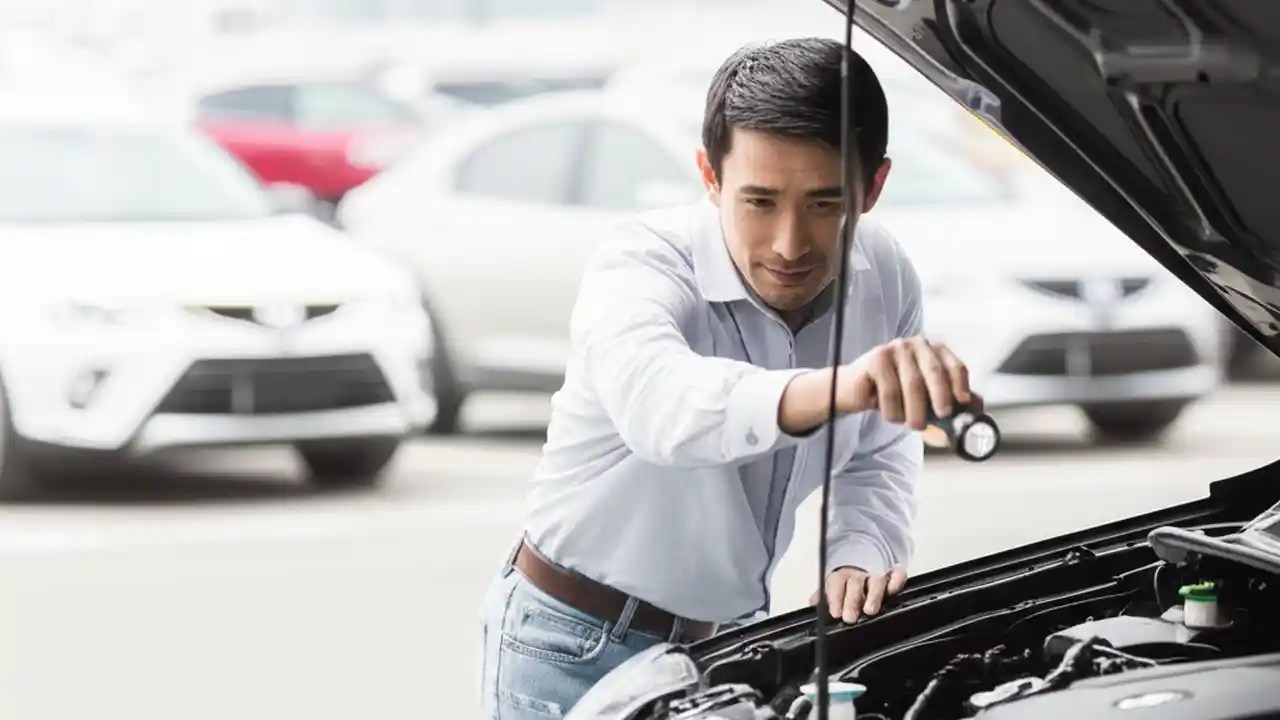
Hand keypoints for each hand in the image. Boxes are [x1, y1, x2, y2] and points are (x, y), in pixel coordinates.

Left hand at [809, 566, 908, 623]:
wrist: (866, 556)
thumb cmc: (848, 579)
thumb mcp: (834, 585)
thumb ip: (825, 594)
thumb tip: (813, 602)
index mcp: (842, 575)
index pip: (837, 583)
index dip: (835, 597)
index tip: (835, 612)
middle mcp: (860, 573)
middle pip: (856, 583)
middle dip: (852, 600)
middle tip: (849, 617)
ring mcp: (878, 574)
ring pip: (876, 581)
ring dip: (873, 595)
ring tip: (869, 611)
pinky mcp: (894, 575)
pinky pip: (898, 574)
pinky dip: (897, 581)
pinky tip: (892, 590)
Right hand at [837, 338, 978, 429]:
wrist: (856, 389)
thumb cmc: (894, 392)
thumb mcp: (925, 397)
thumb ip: (950, 400)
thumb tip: (977, 410)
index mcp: (935, 351)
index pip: (955, 365)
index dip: (961, 385)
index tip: (964, 402)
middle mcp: (917, 345)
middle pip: (935, 371)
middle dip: (941, 396)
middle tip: (943, 416)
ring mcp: (895, 349)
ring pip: (912, 384)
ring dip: (915, 410)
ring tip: (913, 425)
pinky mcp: (876, 358)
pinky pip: (890, 389)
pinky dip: (894, 409)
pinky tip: (893, 415)